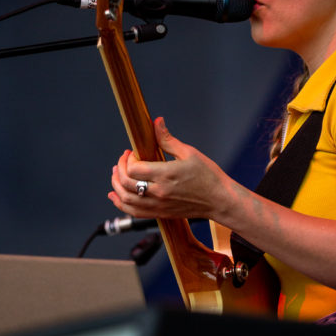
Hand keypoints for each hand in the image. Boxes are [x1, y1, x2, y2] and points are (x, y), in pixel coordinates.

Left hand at [108, 117, 230, 219]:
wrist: (219, 200)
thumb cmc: (209, 176)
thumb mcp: (190, 153)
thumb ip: (168, 139)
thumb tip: (156, 122)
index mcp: (166, 175)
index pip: (133, 169)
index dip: (128, 160)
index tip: (133, 153)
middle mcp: (159, 192)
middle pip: (126, 184)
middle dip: (119, 170)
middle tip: (122, 161)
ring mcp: (159, 205)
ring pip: (126, 200)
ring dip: (116, 186)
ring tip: (116, 175)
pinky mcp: (160, 213)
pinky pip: (134, 212)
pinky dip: (121, 204)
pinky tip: (116, 196)